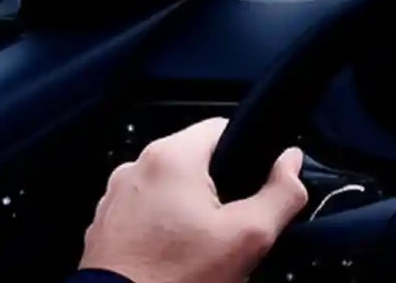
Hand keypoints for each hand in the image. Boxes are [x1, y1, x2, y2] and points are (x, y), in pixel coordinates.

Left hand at [79, 118, 307, 282]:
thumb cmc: (178, 277)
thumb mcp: (248, 236)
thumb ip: (281, 193)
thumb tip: (291, 161)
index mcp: (171, 156)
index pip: (223, 128)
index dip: (248, 154)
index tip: (255, 189)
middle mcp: (136, 166)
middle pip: (196, 161)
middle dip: (219, 189)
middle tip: (231, 227)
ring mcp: (115, 195)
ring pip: (170, 188)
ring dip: (189, 209)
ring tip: (199, 248)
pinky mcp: (104, 223)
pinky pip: (145, 211)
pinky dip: (162, 226)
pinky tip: (172, 256)